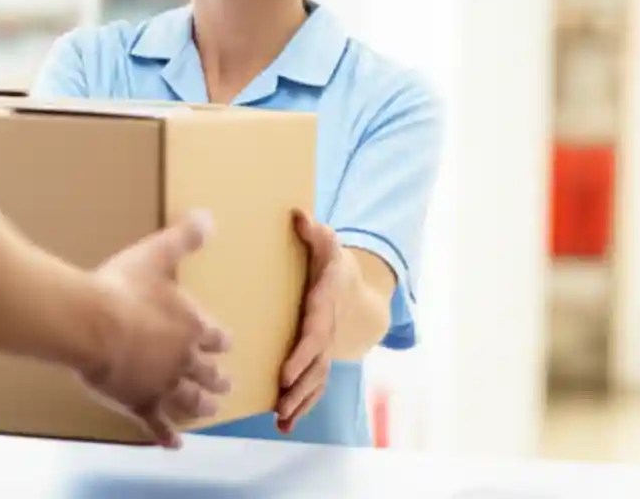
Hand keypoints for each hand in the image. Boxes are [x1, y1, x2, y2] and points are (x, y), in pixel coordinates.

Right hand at [80, 211, 233, 448]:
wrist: (89, 323)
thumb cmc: (122, 288)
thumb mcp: (156, 254)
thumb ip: (184, 237)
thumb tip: (208, 216)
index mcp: (192, 326)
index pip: (217, 337)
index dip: (221, 341)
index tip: (226, 344)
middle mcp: (185, 360)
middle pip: (210, 372)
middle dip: (219, 378)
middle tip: (226, 383)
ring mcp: (164, 385)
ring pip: (192, 400)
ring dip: (203, 405)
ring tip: (211, 409)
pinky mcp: (140, 403)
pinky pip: (158, 425)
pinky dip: (168, 436)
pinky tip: (175, 444)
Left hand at [276, 209, 353, 432]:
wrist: (359, 289)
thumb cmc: (334, 265)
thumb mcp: (328, 244)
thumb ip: (314, 232)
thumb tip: (297, 214)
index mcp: (324, 308)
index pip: (313, 335)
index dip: (301, 355)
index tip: (285, 373)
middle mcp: (327, 334)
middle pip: (314, 367)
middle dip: (298, 388)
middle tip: (280, 405)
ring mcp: (326, 351)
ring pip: (315, 382)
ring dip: (299, 403)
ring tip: (281, 421)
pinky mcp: (320, 361)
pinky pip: (314, 387)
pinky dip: (303, 407)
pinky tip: (285, 425)